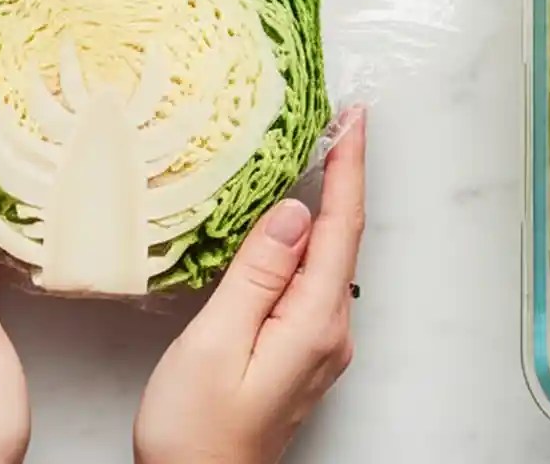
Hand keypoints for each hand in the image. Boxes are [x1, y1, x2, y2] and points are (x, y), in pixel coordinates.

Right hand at [134, 109, 366, 463]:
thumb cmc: (195, 431)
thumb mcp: (215, 343)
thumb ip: (258, 275)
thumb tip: (295, 214)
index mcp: (314, 322)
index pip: (341, 227)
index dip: (349, 168)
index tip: (355, 119)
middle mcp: (331, 332)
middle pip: (345, 238)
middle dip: (344, 177)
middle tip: (340, 123)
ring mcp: (320, 344)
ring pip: (331, 259)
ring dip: (330, 206)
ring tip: (322, 156)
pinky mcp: (303, 352)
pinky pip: (315, 281)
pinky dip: (311, 241)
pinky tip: (296, 225)